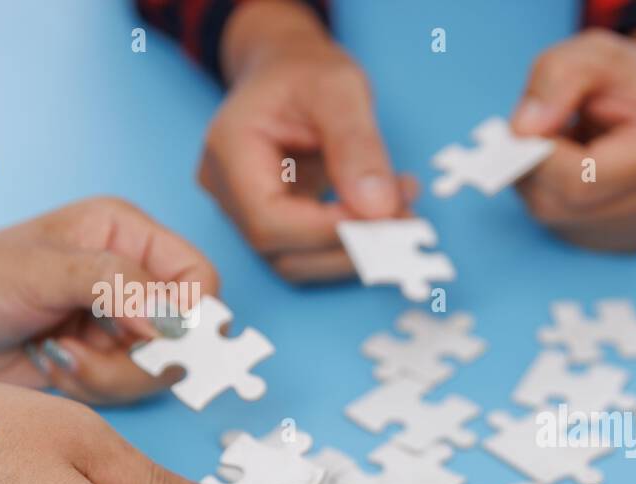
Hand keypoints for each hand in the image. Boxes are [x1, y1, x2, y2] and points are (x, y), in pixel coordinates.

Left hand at [0, 197, 216, 403]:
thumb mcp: (45, 270)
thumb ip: (115, 285)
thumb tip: (171, 320)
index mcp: (129, 237)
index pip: (199, 278)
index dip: (188, 315)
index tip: (153, 339)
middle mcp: (135, 280)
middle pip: (185, 335)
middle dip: (136, 357)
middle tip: (82, 349)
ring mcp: (123, 323)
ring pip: (158, 370)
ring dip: (107, 375)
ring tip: (56, 354)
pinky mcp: (107, 359)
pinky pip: (130, 389)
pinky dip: (92, 386)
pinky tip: (55, 363)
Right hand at [204, 1, 413, 281]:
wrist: (288, 68)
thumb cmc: (305, 69)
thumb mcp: (339, 88)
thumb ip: (357, 146)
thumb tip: (377, 209)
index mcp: (229, 153)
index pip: (270, 222)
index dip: (330, 232)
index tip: (386, 217)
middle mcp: (227, 191)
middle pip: (285, 253)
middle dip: (353, 247)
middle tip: (408, 218)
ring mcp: (246, 212)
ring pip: (301, 263)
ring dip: (361, 250)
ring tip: (405, 210)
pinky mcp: (275, 223)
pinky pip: (313, 251)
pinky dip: (356, 242)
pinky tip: (390, 212)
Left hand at [510, 26, 635, 250]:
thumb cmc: (632, 81)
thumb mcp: (596, 52)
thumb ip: (556, 79)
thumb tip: (522, 132)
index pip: (583, 178)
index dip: (538, 154)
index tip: (523, 126)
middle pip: (564, 203)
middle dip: (533, 165)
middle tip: (533, 128)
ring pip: (556, 216)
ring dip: (538, 178)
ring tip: (561, 142)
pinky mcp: (622, 242)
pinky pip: (564, 225)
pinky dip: (552, 194)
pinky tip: (571, 167)